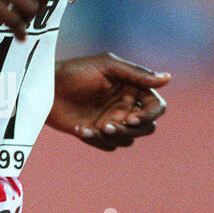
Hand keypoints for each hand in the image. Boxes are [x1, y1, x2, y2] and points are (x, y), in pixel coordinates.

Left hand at [47, 52, 170, 149]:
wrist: (45, 87)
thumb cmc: (76, 72)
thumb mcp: (107, 67)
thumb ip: (137, 74)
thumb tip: (168, 78)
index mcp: (132, 88)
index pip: (155, 106)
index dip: (149, 115)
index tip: (131, 119)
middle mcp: (126, 106)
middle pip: (147, 127)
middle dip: (130, 130)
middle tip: (108, 126)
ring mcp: (112, 121)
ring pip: (129, 140)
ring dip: (112, 136)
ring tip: (89, 127)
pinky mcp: (97, 133)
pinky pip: (109, 146)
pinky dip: (96, 140)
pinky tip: (79, 128)